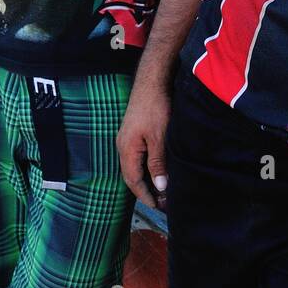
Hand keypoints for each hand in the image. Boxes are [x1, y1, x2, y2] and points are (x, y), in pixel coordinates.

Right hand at [117, 74, 171, 210]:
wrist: (152, 80)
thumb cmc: (155, 107)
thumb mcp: (159, 137)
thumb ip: (157, 163)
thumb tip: (159, 187)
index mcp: (126, 150)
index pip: (133, 182)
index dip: (146, 196)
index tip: (158, 207)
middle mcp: (123, 146)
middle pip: (132, 176)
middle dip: (146, 191)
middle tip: (163, 202)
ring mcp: (128, 139)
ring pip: (135, 167)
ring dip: (147, 180)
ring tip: (162, 190)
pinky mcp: (134, 133)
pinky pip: (138, 157)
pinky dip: (148, 168)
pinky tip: (158, 169)